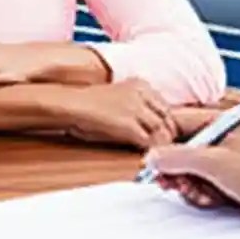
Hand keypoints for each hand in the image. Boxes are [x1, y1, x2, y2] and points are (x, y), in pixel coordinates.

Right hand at [65, 78, 179, 149]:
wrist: (72, 104)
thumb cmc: (88, 102)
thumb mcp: (118, 94)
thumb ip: (136, 103)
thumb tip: (149, 123)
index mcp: (140, 84)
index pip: (165, 105)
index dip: (167, 122)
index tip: (165, 132)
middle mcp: (141, 94)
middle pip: (167, 118)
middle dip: (168, 133)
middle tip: (164, 146)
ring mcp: (135, 108)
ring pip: (162, 130)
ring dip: (161, 143)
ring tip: (157, 153)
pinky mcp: (128, 124)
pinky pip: (148, 140)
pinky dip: (150, 149)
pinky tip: (145, 154)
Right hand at [145, 117, 239, 219]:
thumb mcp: (214, 162)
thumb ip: (178, 157)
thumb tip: (150, 157)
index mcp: (218, 120)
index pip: (176, 123)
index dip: (161, 142)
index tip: (153, 162)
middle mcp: (219, 136)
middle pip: (179, 148)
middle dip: (174, 168)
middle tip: (169, 183)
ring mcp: (222, 158)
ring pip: (187, 168)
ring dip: (187, 184)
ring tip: (197, 192)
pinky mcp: (225, 178)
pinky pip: (199, 183)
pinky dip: (199, 193)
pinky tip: (209, 199)